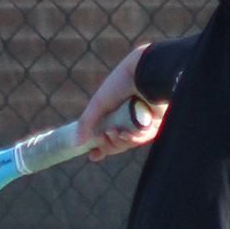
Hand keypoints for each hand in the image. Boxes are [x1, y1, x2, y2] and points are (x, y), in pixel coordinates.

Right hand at [77, 45, 167, 160]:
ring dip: (118, 142)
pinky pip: (142, 139)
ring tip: (113, 132)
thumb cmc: (120, 83)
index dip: (100, 148)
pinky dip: (133, 139)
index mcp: (114, 113)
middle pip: (117, 144)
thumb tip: (74, 144)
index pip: (106, 136)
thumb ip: (86, 123)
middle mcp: (127, 120)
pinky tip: (126, 134)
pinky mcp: (155, 125)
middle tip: (102, 138)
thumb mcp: (99, 103)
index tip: (93, 155)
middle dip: (107, 145)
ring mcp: (141, 123)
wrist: (143, 72)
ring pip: (129, 144)